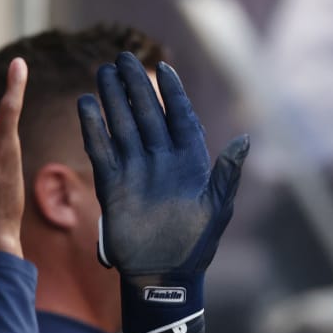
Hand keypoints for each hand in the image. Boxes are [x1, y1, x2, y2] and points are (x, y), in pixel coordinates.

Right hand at [77, 53, 248, 332]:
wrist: (165, 274)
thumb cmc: (197, 244)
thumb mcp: (218, 208)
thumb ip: (226, 173)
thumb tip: (246, 140)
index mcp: (190, 163)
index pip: (180, 118)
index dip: (172, 94)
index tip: (163, 69)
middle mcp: (161, 161)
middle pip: (147, 115)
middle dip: (136, 87)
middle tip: (123, 58)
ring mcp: (135, 171)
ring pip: (123, 126)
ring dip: (113, 100)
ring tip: (103, 72)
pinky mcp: (112, 185)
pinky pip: (101, 150)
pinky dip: (93, 129)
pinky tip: (87, 105)